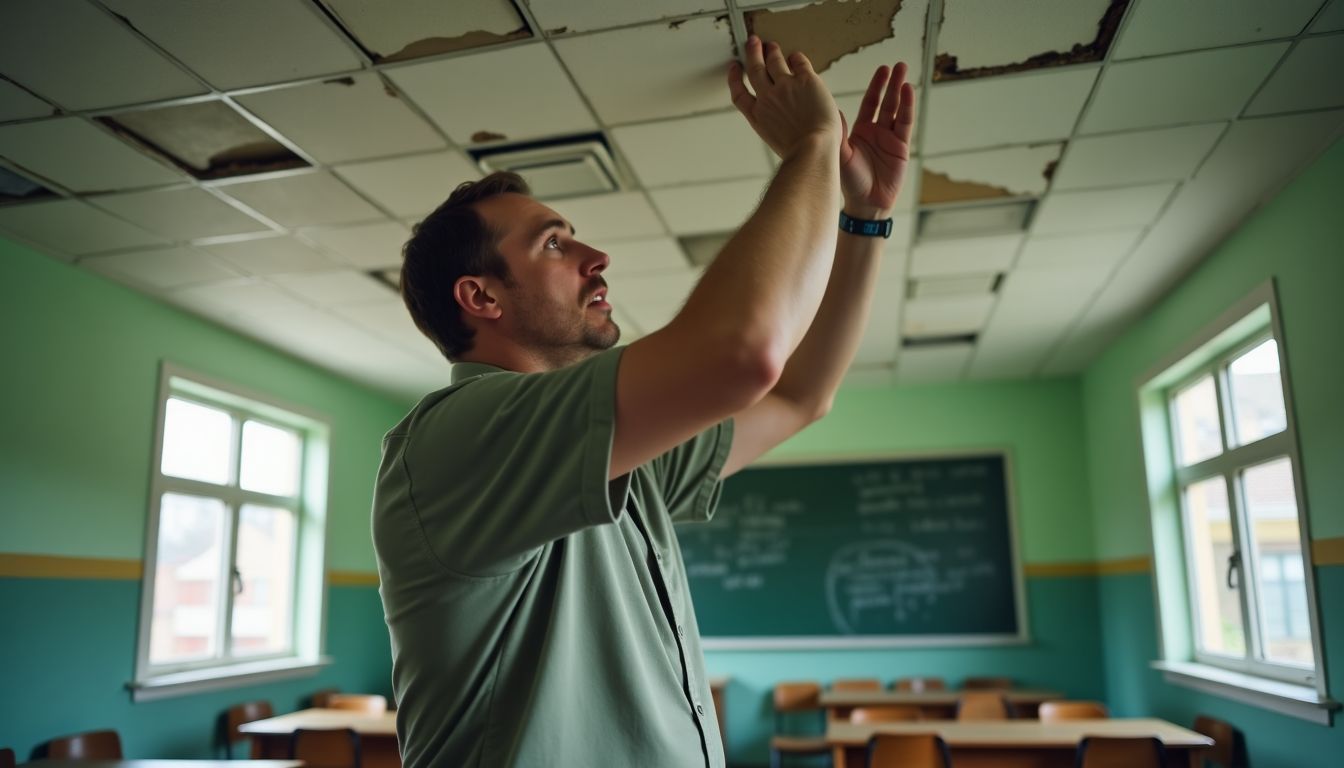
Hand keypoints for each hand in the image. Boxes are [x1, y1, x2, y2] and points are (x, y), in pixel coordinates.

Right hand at [727, 37, 840, 159]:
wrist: (813, 149)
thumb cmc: (801, 154)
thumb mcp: (776, 142)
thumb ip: (775, 126)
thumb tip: (784, 121)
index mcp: (758, 117)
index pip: (740, 93)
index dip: (734, 79)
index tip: (734, 69)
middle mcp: (768, 99)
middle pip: (754, 70)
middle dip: (752, 54)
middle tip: (752, 44)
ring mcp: (785, 87)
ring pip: (774, 61)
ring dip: (771, 51)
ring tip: (771, 45)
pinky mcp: (805, 80)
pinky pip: (798, 62)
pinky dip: (796, 57)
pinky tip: (796, 56)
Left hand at [838, 62, 915, 218]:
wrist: (865, 203)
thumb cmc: (848, 182)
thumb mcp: (840, 154)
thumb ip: (838, 133)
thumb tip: (832, 111)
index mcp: (861, 131)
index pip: (870, 103)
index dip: (876, 87)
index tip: (882, 70)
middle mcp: (876, 132)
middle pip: (886, 102)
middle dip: (891, 84)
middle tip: (897, 66)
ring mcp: (890, 139)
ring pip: (897, 109)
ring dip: (901, 91)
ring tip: (905, 72)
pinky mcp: (901, 147)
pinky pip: (905, 123)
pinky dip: (907, 107)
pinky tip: (908, 91)